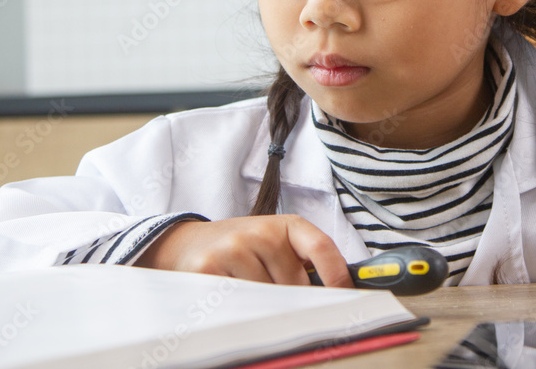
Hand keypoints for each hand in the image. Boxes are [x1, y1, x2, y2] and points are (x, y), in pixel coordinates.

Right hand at [136, 215, 353, 287]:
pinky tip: (234, 300)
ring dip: (265, 308)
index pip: (322, 248)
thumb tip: (341, 291)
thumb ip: (304, 262)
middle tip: (283, 304)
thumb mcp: (275, 244)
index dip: (338, 276)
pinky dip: (242, 311)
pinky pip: (242, 304)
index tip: (347, 298)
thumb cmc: (241, 248)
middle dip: (294, 301)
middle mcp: (261, 232)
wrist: (187, 244)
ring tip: (251, 294)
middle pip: (296, 285)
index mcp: (285, 225)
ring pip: (269, 299)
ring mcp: (235, 249)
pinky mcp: (210, 270)